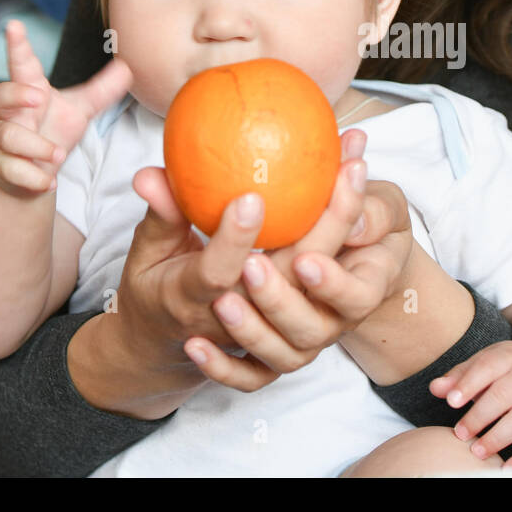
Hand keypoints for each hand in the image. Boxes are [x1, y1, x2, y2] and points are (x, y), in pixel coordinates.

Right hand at [0, 18, 131, 196]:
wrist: (30, 172)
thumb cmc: (52, 130)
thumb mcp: (81, 109)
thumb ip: (102, 90)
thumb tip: (128, 67)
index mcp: (31, 91)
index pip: (22, 65)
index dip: (17, 45)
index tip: (14, 24)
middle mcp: (13, 113)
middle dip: (16, 94)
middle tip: (38, 98)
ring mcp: (5, 140)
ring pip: (8, 137)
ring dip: (35, 146)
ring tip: (58, 155)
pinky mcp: (5, 168)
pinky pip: (12, 171)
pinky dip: (33, 177)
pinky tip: (49, 182)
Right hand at [81, 128, 413, 415]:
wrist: (163, 343)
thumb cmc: (154, 286)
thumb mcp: (147, 254)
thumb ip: (159, 215)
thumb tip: (149, 174)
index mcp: (189, 297)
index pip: (217, 272)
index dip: (235, 239)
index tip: (254, 197)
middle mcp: (232, 318)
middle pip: (287, 277)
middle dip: (323, 225)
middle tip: (347, 169)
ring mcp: (264, 335)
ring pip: (317, 296)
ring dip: (346, 242)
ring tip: (356, 182)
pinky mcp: (289, 341)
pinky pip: (335, 311)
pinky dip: (344, 276)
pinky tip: (365, 223)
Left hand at [189, 129, 417, 389]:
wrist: (336, 284)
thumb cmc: (360, 233)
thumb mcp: (377, 208)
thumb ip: (355, 183)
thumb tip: (350, 139)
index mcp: (364, 278)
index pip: (358, 284)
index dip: (336, 264)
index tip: (303, 251)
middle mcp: (332, 317)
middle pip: (311, 323)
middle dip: (280, 297)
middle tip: (250, 266)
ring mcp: (300, 343)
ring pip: (283, 353)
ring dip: (252, 329)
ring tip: (222, 300)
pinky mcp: (270, 363)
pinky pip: (250, 378)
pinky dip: (225, 368)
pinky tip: (196, 345)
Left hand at [430, 341, 511, 466]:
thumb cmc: (510, 373)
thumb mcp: (486, 365)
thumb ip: (460, 376)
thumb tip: (435, 388)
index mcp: (511, 356)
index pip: (488, 366)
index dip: (469, 384)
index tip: (451, 402)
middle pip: (504, 395)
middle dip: (479, 416)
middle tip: (459, 433)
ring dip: (497, 438)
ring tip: (476, 451)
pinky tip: (506, 468)